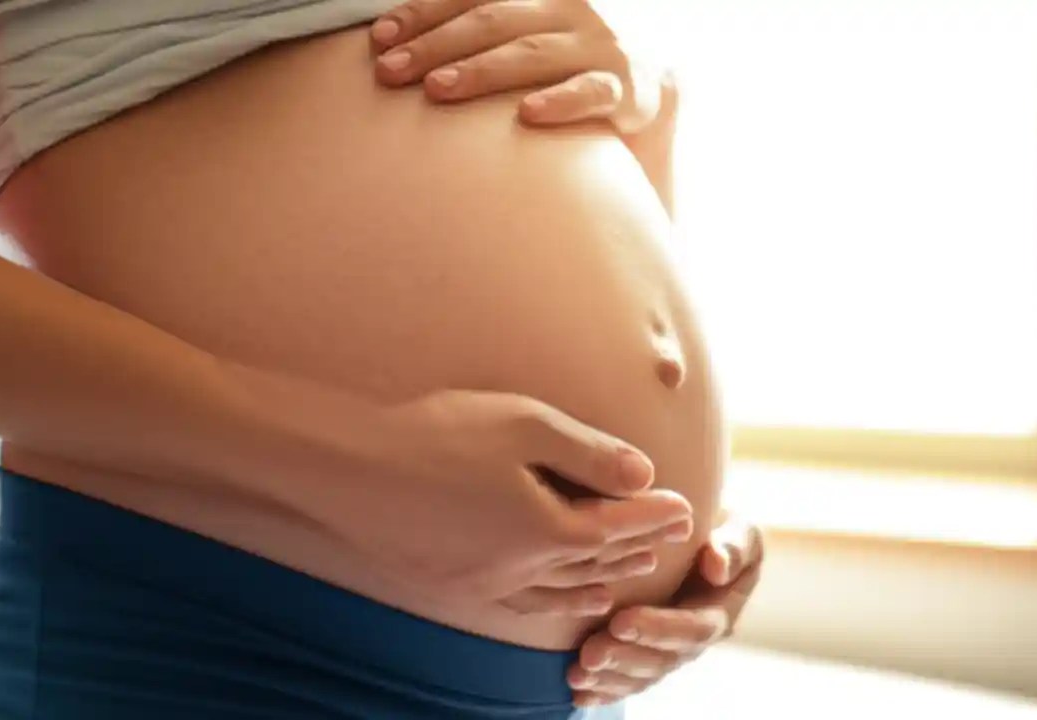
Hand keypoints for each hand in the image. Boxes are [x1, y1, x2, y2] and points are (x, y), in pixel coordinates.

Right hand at [325, 388, 694, 616]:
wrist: (351, 469)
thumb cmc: (438, 435)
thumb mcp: (525, 425)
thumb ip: (590, 453)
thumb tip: (644, 473)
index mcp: (546, 529)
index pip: (620, 527)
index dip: (655, 516)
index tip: (685, 506)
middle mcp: (523, 568)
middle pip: (595, 563)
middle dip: (636, 547)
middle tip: (669, 537)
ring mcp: (486, 584)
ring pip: (561, 592)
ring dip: (600, 580)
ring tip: (625, 575)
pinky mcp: (453, 586)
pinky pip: (520, 606)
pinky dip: (554, 604)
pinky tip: (558, 598)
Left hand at [369, 0, 666, 132]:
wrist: (646, 103)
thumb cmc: (565, 76)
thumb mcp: (526, 42)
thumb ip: (483, 33)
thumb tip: (394, 35)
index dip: (425, 10)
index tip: (381, 37)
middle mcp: (575, 10)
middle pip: (495, 20)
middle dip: (436, 44)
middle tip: (390, 71)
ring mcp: (605, 47)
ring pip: (533, 53)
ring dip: (481, 71)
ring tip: (437, 89)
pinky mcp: (631, 91)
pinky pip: (592, 93)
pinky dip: (560, 101)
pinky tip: (527, 114)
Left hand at [566, 513, 764, 706]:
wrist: (695, 538)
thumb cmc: (718, 529)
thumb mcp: (738, 530)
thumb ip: (734, 546)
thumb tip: (717, 567)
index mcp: (719, 613)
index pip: (693, 630)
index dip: (658, 629)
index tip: (620, 621)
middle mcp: (694, 640)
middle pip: (663, 660)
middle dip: (625, 658)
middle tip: (590, 654)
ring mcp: (669, 651)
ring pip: (642, 675)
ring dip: (610, 678)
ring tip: (578, 674)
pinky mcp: (645, 655)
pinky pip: (627, 681)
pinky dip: (604, 690)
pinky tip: (579, 694)